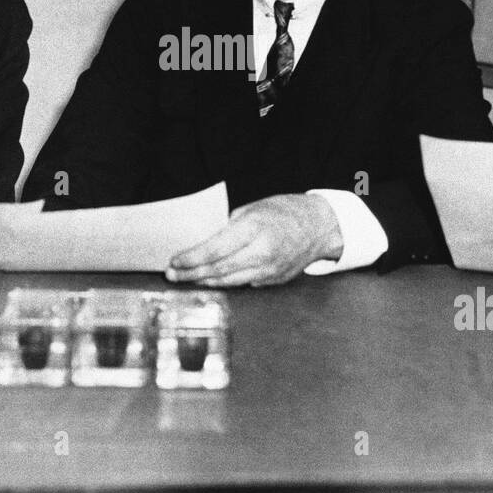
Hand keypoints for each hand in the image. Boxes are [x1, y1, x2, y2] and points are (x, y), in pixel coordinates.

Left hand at [165, 194, 343, 287]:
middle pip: (218, 270)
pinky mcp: (274, 280)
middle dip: (191, 274)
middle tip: (172, 275)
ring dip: (205, 281)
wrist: (320, 226)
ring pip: (230, 281)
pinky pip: (244, 284)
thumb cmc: (284, 211)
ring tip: (187, 279)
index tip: (174, 262)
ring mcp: (270, 270)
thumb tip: (202, 242)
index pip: (214, 250)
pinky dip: (225, 283)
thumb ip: (228, 227)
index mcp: (254, 228)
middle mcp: (262, 252)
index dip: (191, 259)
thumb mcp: (252, 208)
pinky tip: (211, 280)